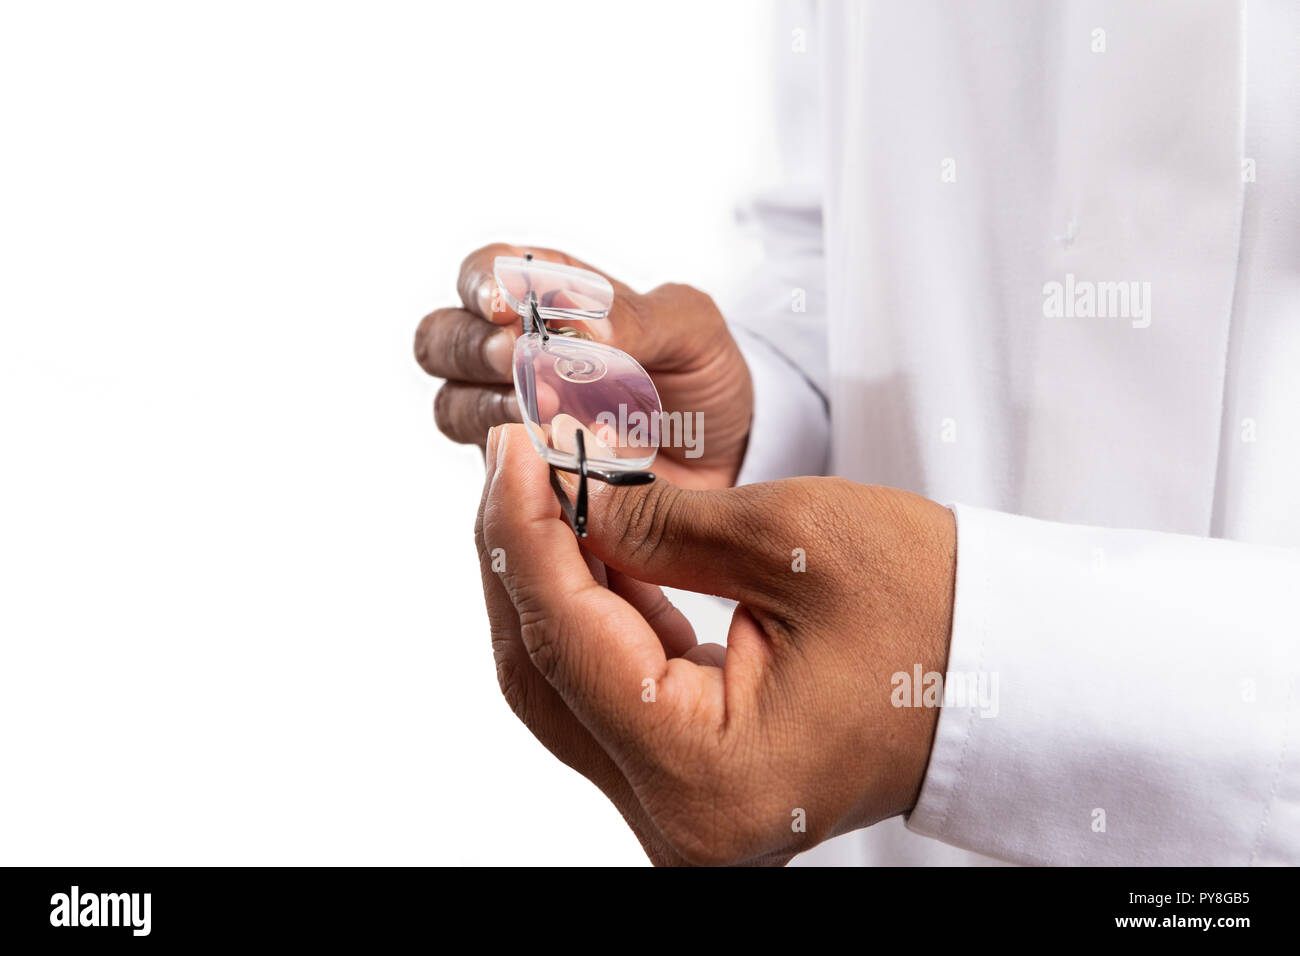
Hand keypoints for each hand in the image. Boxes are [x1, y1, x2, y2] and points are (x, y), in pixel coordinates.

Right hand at [415, 243, 752, 488]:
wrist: (730, 454)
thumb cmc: (703, 375)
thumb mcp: (691, 329)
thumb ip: (639, 318)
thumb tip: (585, 324)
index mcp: (547, 294)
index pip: (481, 272)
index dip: (481, 285)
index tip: (507, 309)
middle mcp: (515, 352)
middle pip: (441, 339)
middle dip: (475, 350)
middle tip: (521, 364)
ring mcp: (510, 415)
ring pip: (452, 405)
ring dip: (491, 407)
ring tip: (550, 415)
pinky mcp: (521, 473)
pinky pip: (490, 468)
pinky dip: (517, 460)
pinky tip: (562, 456)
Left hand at [477, 423, 955, 864]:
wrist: (1005, 671)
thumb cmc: (934, 610)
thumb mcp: (789, 541)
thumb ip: (654, 520)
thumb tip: (563, 485)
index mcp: (708, 778)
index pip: (569, 638)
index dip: (524, 529)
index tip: (510, 444)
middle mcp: (680, 820)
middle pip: (547, 670)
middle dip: (524, 552)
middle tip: (519, 455)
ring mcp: (681, 807)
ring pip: (566, 681)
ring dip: (551, 578)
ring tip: (551, 483)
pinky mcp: (690, 778)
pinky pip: (609, 690)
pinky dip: (593, 610)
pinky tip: (591, 538)